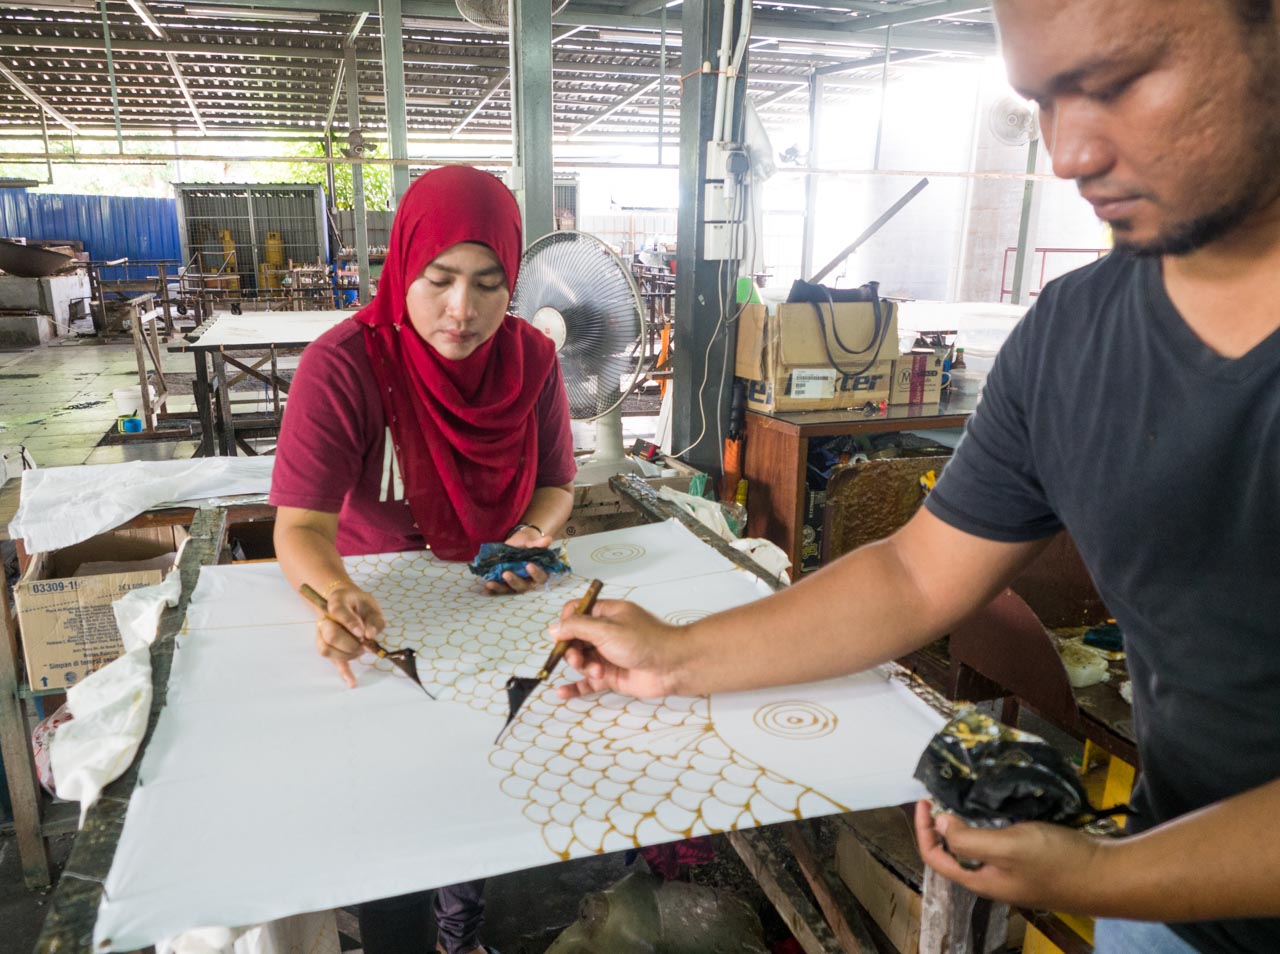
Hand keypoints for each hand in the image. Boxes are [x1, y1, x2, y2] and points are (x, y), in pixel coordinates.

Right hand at [315, 584, 386, 687]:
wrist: (345, 603)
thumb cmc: (359, 604)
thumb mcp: (371, 604)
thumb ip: (374, 618)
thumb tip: (370, 635)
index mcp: (336, 601)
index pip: (338, 611)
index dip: (350, 623)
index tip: (362, 633)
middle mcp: (324, 619)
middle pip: (331, 635)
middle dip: (350, 643)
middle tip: (364, 643)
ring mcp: (322, 634)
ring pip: (326, 649)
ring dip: (346, 654)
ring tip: (360, 651)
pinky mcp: (328, 647)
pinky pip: (332, 661)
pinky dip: (343, 672)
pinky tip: (352, 682)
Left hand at [484, 530, 553, 594]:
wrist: (516, 543)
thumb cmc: (526, 543)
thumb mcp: (531, 541)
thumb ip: (538, 543)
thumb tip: (548, 540)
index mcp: (539, 572)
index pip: (541, 577)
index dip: (536, 573)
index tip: (529, 565)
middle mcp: (528, 581)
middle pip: (524, 587)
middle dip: (514, 581)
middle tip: (506, 574)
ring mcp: (516, 583)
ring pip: (510, 590)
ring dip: (500, 588)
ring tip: (490, 583)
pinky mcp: (505, 584)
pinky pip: (499, 589)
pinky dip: (491, 591)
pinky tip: (484, 589)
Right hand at [549, 599, 681, 698]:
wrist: (672, 666)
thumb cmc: (644, 641)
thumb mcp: (606, 629)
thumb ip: (577, 627)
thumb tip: (553, 629)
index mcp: (607, 613)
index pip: (576, 612)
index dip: (566, 623)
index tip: (563, 635)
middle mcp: (605, 633)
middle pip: (575, 638)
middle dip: (572, 650)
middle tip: (578, 659)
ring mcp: (608, 655)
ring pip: (581, 660)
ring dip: (583, 667)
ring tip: (598, 672)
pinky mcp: (612, 676)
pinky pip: (588, 682)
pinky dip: (575, 687)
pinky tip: (561, 693)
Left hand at [913, 799, 1106, 910]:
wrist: (1109, 875)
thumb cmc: (1057, 862)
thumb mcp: (1006, 847)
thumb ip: (968, 839)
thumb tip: (939, 824)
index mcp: (980, 880)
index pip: (935, 857)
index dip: (923, 830)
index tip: (925, 800)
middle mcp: (993, 878)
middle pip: (955, 851)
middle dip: (944, 823)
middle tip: (946, 793)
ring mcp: (1015, 871)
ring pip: (980, 844)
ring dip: (969, 820)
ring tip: (968, 794)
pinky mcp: (1034, 860)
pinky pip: (1003, 839)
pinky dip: (995, 820)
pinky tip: (1000, 803)